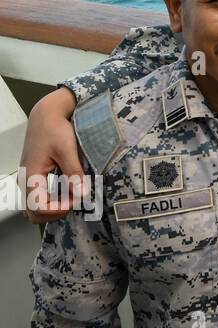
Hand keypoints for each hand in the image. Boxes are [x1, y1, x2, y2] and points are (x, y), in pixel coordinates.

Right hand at [21, 88, 83, 222]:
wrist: (46, 115)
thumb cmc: (55, 129)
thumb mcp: (67, 150)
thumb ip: (74, 173)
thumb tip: (83, 194)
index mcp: (31, 176)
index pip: (38, 207)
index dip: (58, 209)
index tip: (77, 200)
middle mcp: (26, 181)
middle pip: (34, 212)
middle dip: (55, 212)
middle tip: (76, 200)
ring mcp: (28, 179)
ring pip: (37, 206)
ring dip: (56, 206)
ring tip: (75, 194)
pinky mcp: (35, 176)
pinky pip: (41, 196)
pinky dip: (55, 199)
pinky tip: (71, 189)